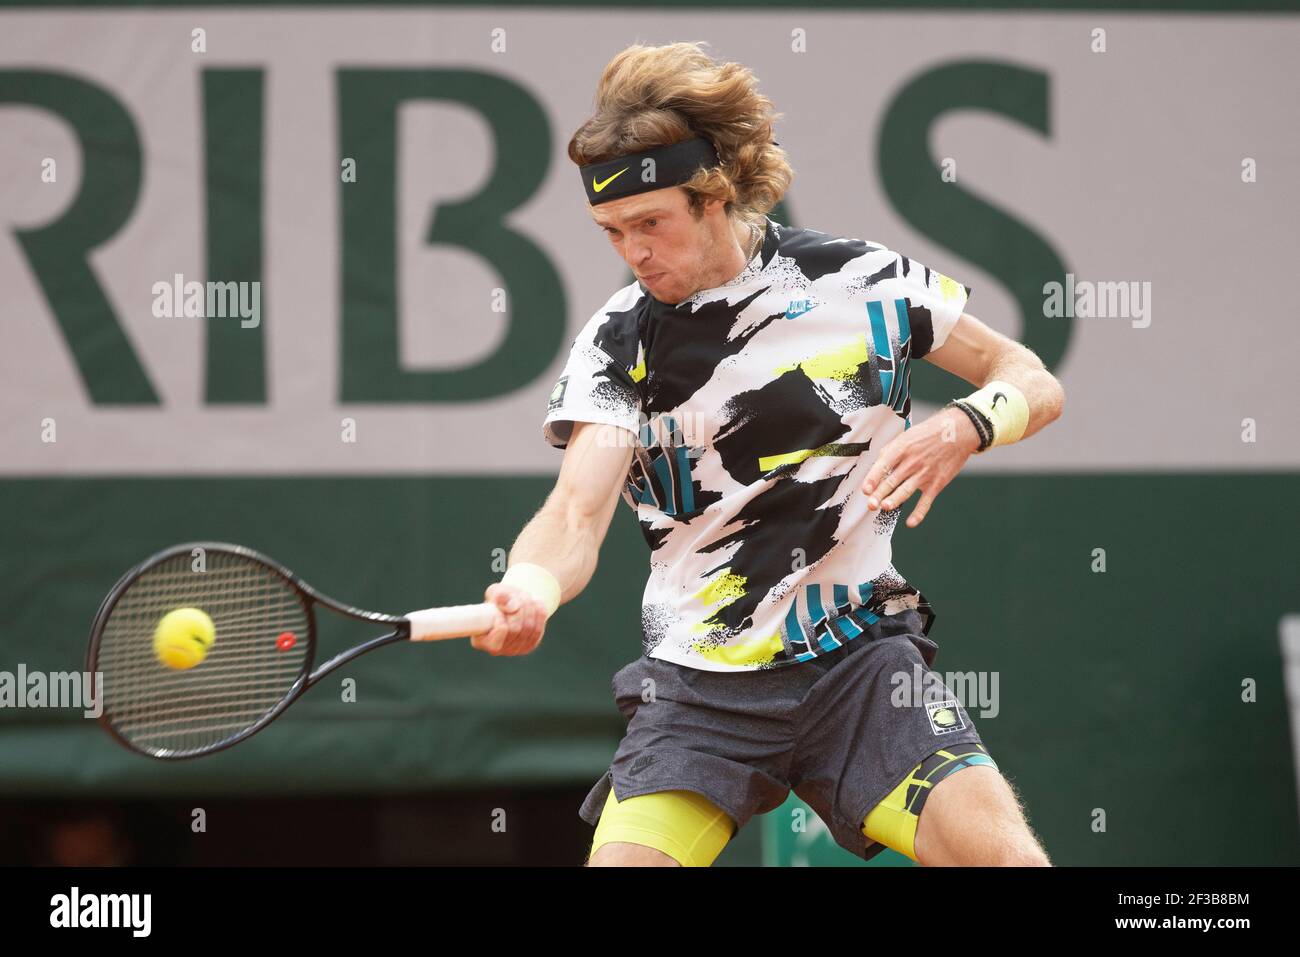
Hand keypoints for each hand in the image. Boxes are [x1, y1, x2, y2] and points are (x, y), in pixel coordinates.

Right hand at [473, 583, 547, 655]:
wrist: (513, 604)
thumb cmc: (499, 599)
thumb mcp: (496, 592)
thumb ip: (500, 596)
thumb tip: (513, 607)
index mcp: (481, 640)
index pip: (497, 631)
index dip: (502, 616)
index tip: (501, 606)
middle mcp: (497, 650)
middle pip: (515, 629)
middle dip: (520, 607)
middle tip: (520, 594)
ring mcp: (514, 650)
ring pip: (528, 629)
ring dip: (530, 608)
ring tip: (527, 596)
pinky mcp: (529, 646)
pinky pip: (538, 630)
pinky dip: (540, 614)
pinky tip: (537, 602)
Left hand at [861, 408, 980, 527]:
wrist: (958, 433)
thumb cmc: (930, 433)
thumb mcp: (906, 436)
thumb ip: (890, 451)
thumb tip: (876, 467)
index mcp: (902, 449)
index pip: (883, 465)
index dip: (872, 478)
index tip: (865, 490)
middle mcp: (912, 462)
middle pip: (892, 481)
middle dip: (879, 494)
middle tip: (870, 505)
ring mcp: (925, 474)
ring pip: (906, 490)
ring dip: (895, 500)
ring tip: (885, 507)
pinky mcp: (937, 483)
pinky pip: (926, 501)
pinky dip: (919, 513)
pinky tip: (910, 522)